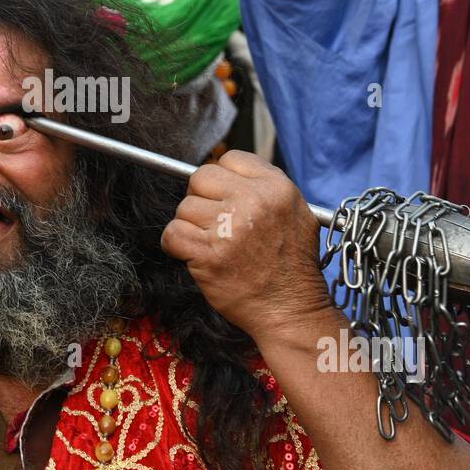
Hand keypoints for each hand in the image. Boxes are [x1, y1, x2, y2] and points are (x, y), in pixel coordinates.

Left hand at [161, 150, 332, 343]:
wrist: (291, 310)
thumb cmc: (292, 266)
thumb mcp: (297, 214)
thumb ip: (265, 188)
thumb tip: (228, 174)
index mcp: (277, 187)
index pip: (230, 159)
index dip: (222, 179)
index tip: (222, 197)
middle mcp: (253, 202)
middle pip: (201, 178)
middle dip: (202, 199)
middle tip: (212, 222)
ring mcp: (229, 228)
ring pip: (184, 207)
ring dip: (191, 226)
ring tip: (211, 244)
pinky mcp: (208, 255)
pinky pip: (172, 233)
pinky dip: (176, 245)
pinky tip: (193, 254)